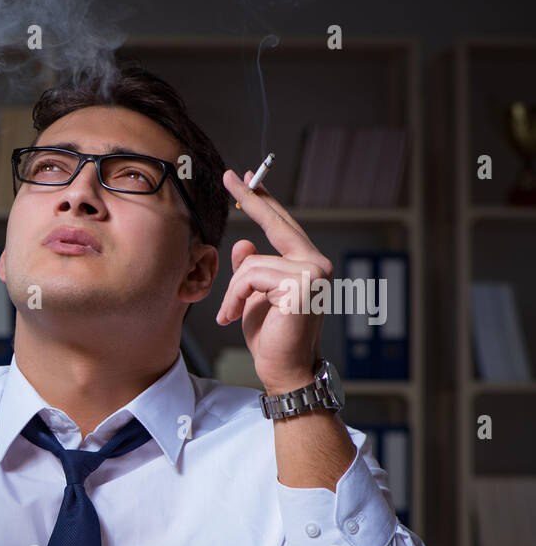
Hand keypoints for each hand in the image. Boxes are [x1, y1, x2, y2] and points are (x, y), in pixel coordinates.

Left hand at [216, 167, 330, 394]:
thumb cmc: (271, 337)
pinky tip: (232, 317)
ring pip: (252, 263)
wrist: (284, 369)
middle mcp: (316, 263)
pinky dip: (235, 297)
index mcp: (307, 263)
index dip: (264, 201)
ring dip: (233, 291)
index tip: (247, 178)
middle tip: (231, 176)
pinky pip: (251, 277)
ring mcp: (313, 272)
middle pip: (277, 224)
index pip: (283, 225)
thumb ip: (252, 269)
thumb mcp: (254, 297)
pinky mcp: (301, 285)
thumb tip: (243, 245)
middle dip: (252, 199)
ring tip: (230, 313)